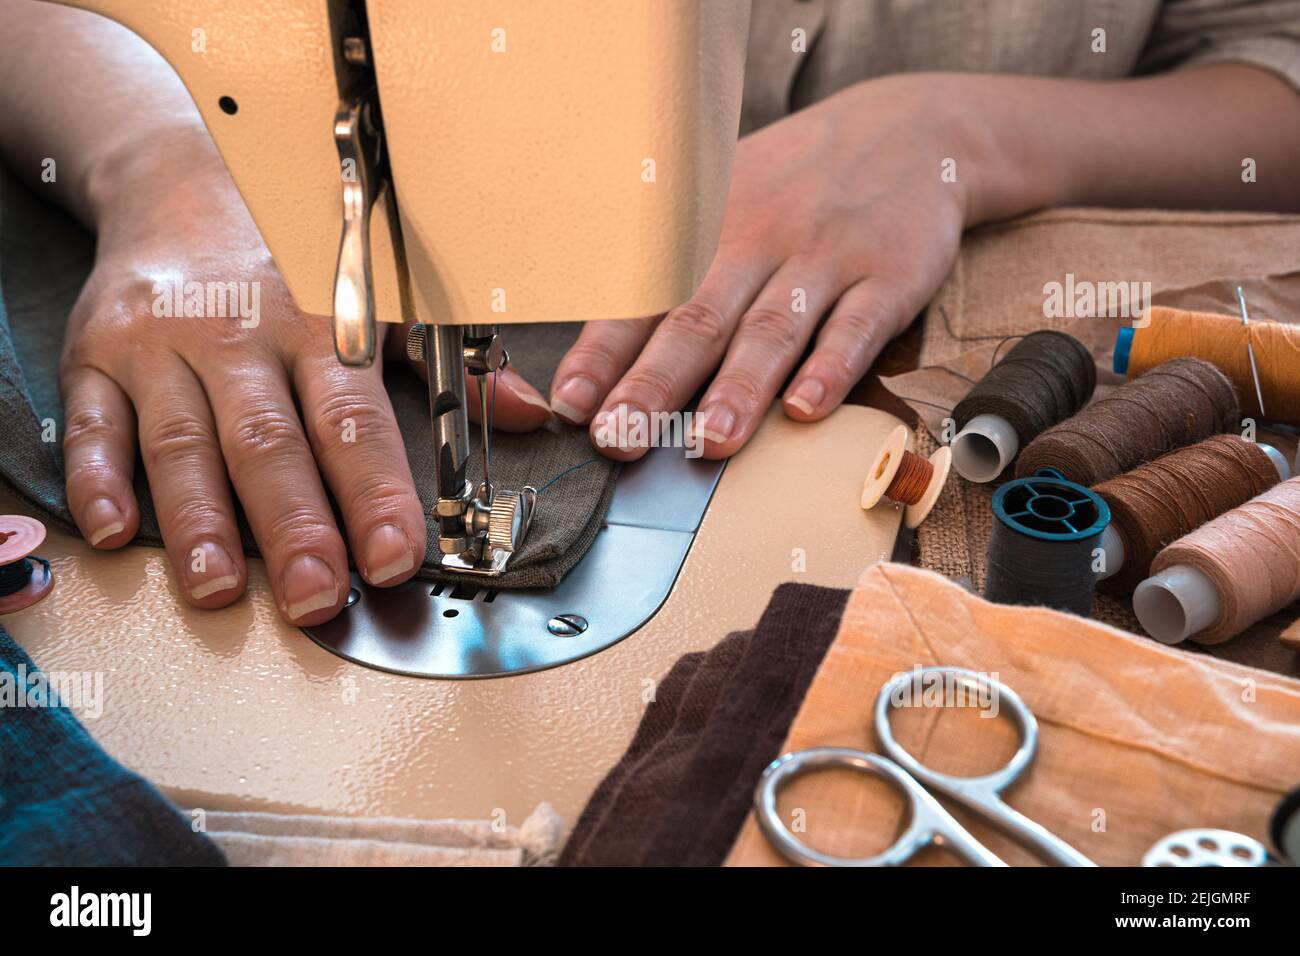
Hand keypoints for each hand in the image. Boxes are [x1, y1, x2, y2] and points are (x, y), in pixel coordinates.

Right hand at [60, 139, 550, 623]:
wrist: (183, 181)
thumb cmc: (294, 257)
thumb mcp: (386, 296)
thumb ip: (453, 366)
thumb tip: (528, 414)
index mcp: (322, 327)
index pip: (356, 420)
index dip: (377, 493)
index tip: (394, 556)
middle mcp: (243, 337)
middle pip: (271, 442)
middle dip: (295, 527)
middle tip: (315, 598)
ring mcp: (165, 346)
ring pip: (184, 441)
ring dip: (201, 520)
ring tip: (218, 588)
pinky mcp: (98, 354)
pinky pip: (93, 421)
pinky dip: (98, 478)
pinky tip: (113, 531)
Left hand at [548, 75, 976, 459]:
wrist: (903, 129)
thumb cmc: (789, 187)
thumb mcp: (718, 203)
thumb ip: (666, 272)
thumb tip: (598, 357)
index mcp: (702, 234)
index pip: (641, 299)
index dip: (602, 355)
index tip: (570, 405)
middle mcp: (753, 243)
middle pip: (696, 320)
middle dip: (653, 384)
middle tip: (621, 438)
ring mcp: (821, 259)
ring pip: (771, 329)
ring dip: (738, 389)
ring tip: (709, 441)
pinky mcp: (886, 276)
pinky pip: (856, 327)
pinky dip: (831, 369)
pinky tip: (807, 410)